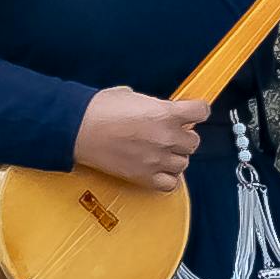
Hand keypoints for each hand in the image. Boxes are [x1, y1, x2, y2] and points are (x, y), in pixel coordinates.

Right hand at [71, 86, 210, 187]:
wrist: (78, 129)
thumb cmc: (98, 110)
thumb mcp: (131, 95)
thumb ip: (152, 104)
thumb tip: (157, 109)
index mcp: (165, 113)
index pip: (201, 112)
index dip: (197, 111)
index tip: (193, 113)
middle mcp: (166, 138)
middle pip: (194, 141)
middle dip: (183, 136)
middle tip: (170, 132)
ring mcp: (157, 159)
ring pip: (184, 163)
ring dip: (175, 157)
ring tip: (161, 151)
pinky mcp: (144, 176)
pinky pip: (170, 183)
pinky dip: (168, 177)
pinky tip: (159, 168)